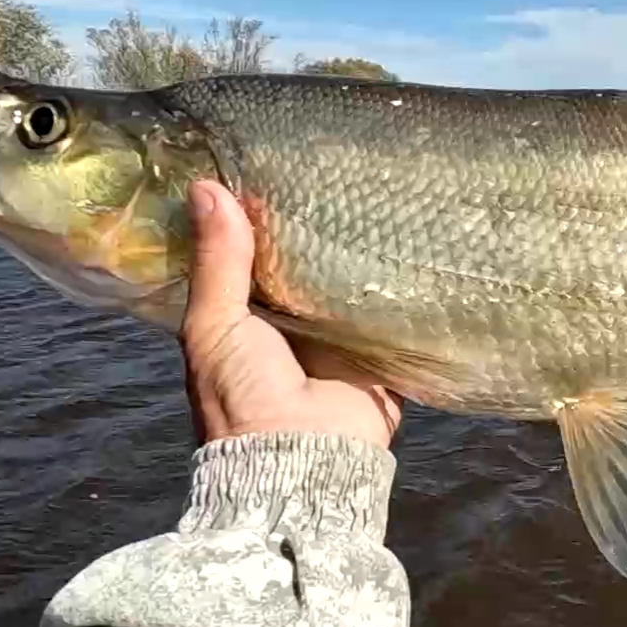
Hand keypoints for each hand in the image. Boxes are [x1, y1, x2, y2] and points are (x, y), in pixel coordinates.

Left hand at [180, 180, 401, 447]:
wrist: (302, 462)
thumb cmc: (244, 394)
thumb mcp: (215, 325)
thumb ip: (218, 263)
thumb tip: (206, 187)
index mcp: (246, 320)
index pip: (254, 257)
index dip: (259, 218)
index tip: (273, 165)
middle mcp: (294, 328)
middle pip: (306, 269)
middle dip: (319, 231)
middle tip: (339, 166)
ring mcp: (341, 343)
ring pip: (353, 288)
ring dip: (366, 255)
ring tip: (384, 190)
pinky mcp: (384, 358)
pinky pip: (395, 316)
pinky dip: (405, 290)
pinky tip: (419, 242)